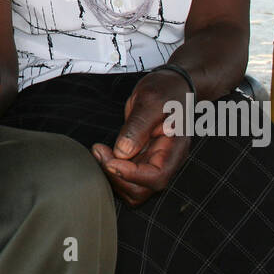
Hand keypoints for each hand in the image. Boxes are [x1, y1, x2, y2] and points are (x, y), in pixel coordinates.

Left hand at [92, 70, 191, 206]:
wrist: (173, 84)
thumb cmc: (166, 89)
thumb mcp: (150, 100)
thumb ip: (137, 126)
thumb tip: (122, 153)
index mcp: (174, 148)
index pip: (156, 177)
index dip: (131, 174)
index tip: (110, 159)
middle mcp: (165, 160)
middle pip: (142, 189)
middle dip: (117, 176)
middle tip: (99, 152)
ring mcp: (153, 161)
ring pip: (132, 188)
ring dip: (112, 176)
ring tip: (99, 151)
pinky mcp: (141, 158)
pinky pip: (126, 176)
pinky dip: (111, 170)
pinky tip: (103, 152)